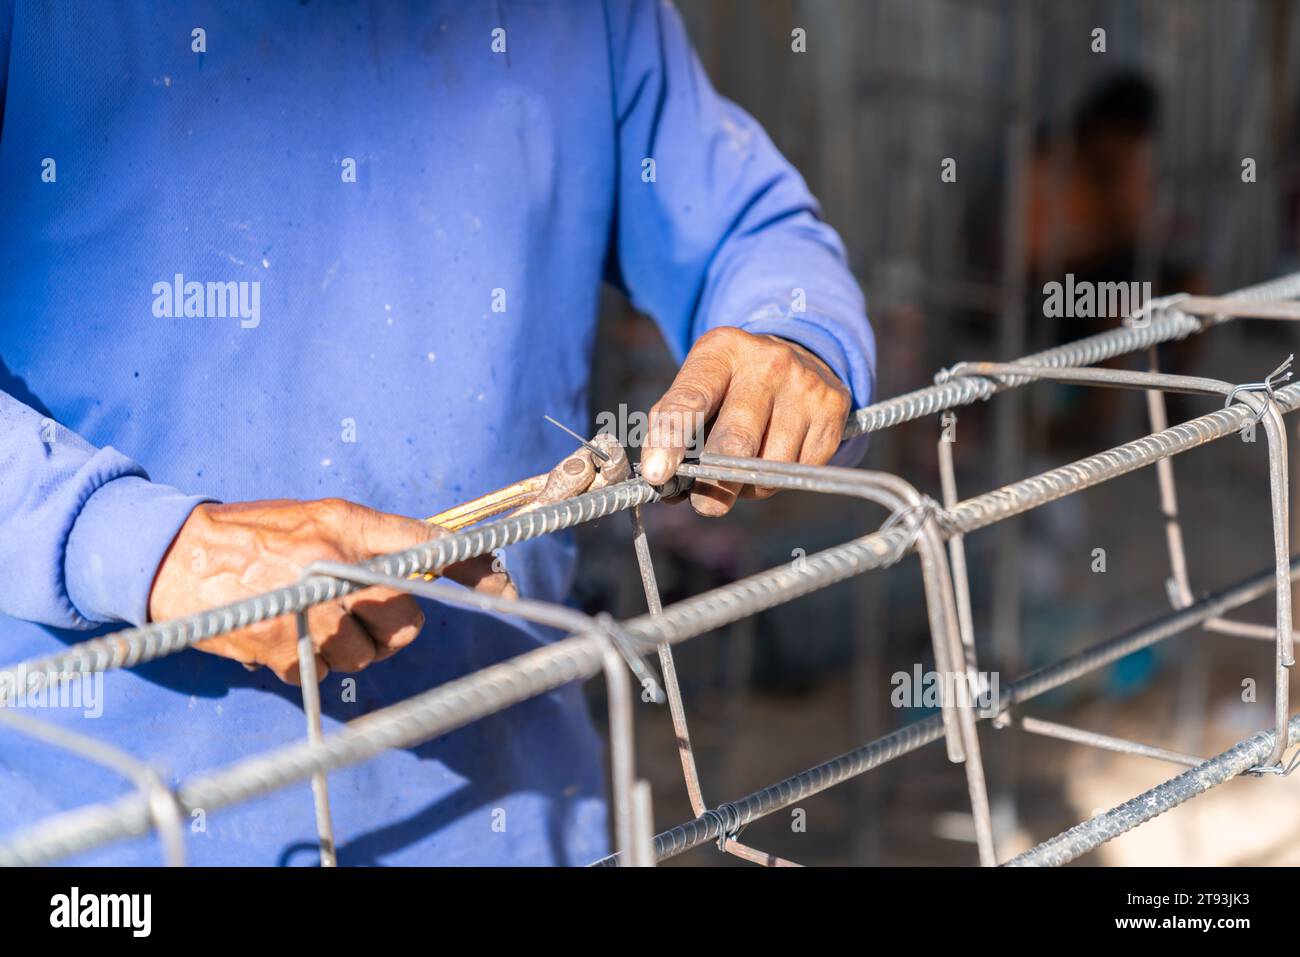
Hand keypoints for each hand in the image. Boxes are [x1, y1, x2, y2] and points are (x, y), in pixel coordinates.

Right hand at [147, 498, 512, 683]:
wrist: (174, 557)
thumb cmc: (258, 533)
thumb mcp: (321, 517)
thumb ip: (376, 538)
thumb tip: (431, 564)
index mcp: (347, 527)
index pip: (429, 546)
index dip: (476, 568)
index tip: (506, 588)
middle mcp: (334, 570)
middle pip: (406, 620)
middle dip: (391, 622)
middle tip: (360, 607)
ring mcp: (310, 615)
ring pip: (370, 654)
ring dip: (353, 645)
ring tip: (316, 616)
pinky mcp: (284, 651)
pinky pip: (330, 671)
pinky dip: (317, 659)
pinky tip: (291, 632)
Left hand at [640, 327, 851, 516]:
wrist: (799, 354)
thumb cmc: (734, 383)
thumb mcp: (701, 385)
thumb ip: (675, 427)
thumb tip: (663, 484)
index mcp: (722, 350)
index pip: (691, 401)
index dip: (670, 441)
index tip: (656, 474)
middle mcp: (767, 363)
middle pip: (737, 441)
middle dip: (714, 482)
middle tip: (703, 505)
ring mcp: (805, 385)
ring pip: (771, 466)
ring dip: (749, 484)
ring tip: (741, 470)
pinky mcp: (833, 408)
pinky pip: (800, 469)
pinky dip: (778, 478)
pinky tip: (771, 459)